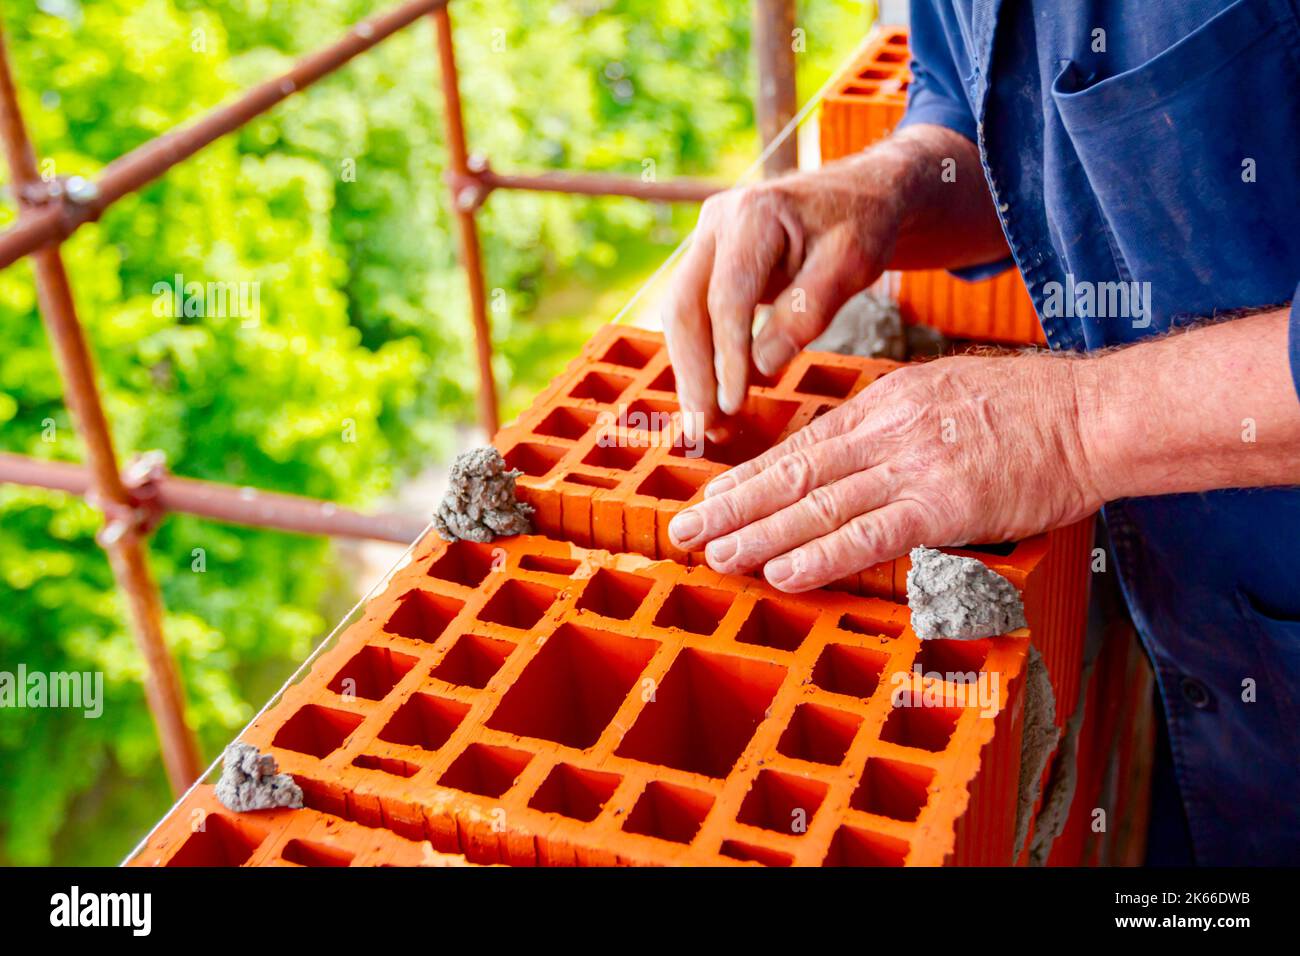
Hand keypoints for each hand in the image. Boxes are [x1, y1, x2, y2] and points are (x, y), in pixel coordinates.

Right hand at [661, 164, 904, 437]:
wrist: (860, 195)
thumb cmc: (862, 224)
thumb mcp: (853, 264)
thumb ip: (809, 311)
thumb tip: (762, 366)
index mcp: (753, 214)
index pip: (727, 297)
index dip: (727, 355)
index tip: (733, 404)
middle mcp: (717, 221)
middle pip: (685, 307)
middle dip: (693, 373)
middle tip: (704, 429)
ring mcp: (707, 240)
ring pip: (680, 314)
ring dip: (690, 372)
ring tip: (707, 425)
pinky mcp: (709, 262)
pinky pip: (693, 315)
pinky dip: (700, 358)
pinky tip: (711, 397)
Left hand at [666, 353, 1103, 591]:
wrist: (1094, 414)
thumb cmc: (1032, 410)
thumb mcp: (948, 394)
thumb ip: (897, 426)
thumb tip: (856, 458)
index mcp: (886, 404)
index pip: (802, 446)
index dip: (750, 477)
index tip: (710, 497)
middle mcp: (887, 431)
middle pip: (793, 473)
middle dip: (732, 505)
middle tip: (682, 530)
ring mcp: (913, 466)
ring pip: (818, 503)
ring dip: (758, 533)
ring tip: (714, 555)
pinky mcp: (945, 504)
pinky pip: (869, 534)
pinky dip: (820, 554)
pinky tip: (780, 572)